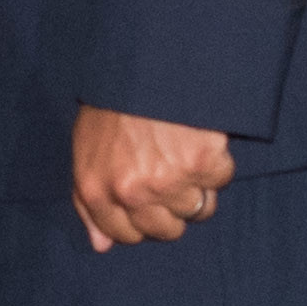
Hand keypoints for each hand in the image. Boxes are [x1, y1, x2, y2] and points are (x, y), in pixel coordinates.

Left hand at [71, 106, 233, 251]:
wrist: (144, 59)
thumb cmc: (113, 102)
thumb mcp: (85, 148)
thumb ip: (88, 201)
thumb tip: (102, 246)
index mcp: (98, 189)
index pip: (127, 236)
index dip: (143, 219)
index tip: (151, 199)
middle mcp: (132, 192)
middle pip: (168, 230)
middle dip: (172, 206)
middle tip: (171, 171)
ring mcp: (168, 179)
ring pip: (198, 209)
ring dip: (197, 184)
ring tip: (185, 150)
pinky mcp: (202, 162)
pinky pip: (221, 179)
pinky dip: (218, 160)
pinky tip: (201, 138)